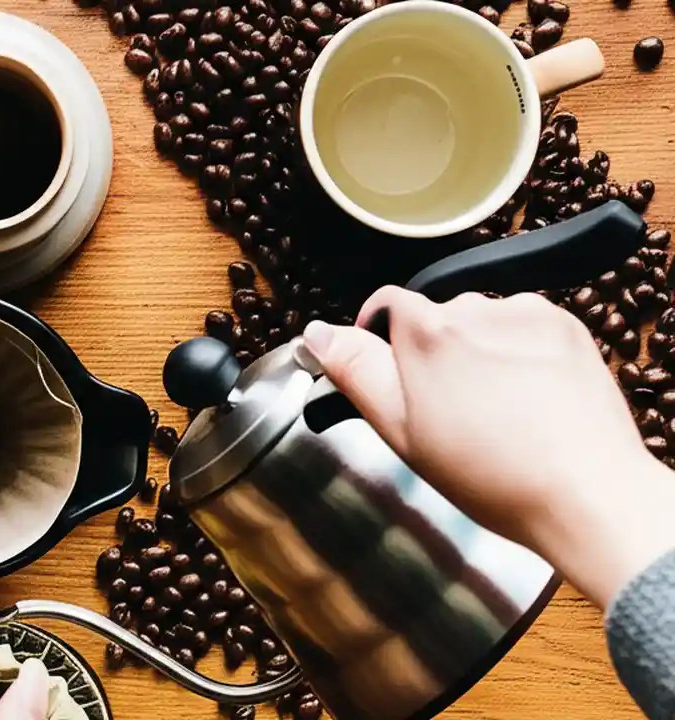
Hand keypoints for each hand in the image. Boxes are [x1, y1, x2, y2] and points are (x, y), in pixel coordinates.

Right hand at [302, 288, 674, 606]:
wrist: (588, 494)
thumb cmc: (493, 476)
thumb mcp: (401, 432)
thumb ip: (356, 372)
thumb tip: (317, 332)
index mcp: (426, 333)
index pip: (385, 305)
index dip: (379, 341)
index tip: (394, 379)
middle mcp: (475, 308)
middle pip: (435, 316)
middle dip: (432, 353)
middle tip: (445, 412)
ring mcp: (526, 314)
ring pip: (480, 321)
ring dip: (477, 350)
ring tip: (492, 410)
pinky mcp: (566, 325)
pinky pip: (524, 325)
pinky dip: (518, 351)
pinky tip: (525, 398)